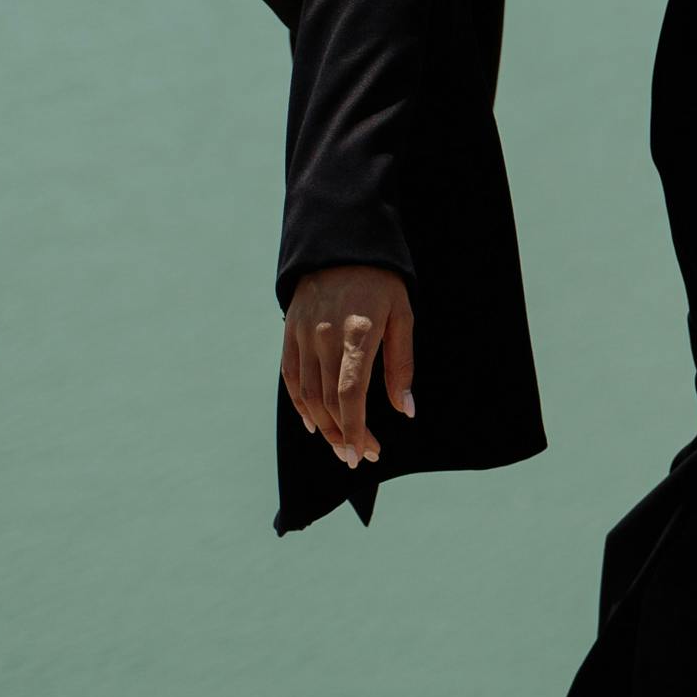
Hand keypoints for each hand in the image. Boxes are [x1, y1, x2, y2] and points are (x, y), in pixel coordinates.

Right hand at [281, 265, 414, 469]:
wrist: (341, 241)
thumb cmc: (380, 281)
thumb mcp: (403, 316)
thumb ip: (401, 365)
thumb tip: (406, 410)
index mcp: (357, 333)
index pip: (350, 394)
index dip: (355, 429)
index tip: (363, 455)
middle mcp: (325, 336)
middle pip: (327, 401)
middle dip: (344, 435)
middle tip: (360, 455)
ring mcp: (303, 334)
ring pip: (307, 394)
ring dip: (323, 426)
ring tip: (341, 445)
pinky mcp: (290, 331)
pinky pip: (290, 376)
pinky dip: (299, 404)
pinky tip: (313, 423)